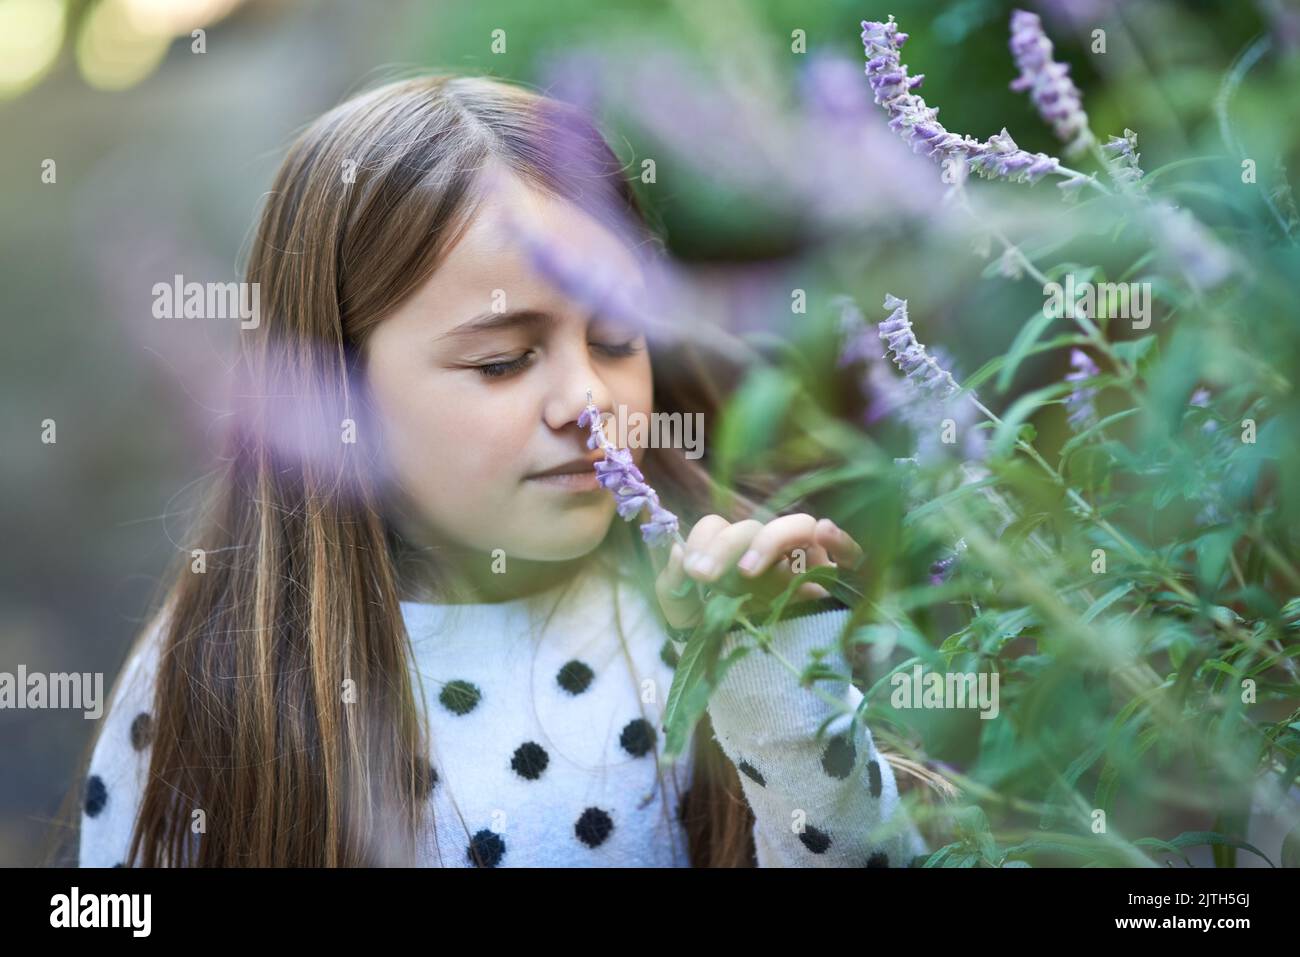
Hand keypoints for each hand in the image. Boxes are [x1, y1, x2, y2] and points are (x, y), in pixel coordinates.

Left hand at [652, 513, 863, 630]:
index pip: (719, 526)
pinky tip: (826, 533)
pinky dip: (841, 540)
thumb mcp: (686, 620)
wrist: (755, 689)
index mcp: (733, 555)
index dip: (702, 541)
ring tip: (747, 571)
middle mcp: (768, 555)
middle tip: (702, 576)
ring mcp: (804, 568)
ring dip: (770, 540)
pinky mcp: (836, 588)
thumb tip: (675, 550)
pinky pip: (850, 555)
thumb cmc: (721, 644)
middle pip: (752, 528)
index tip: (690, 572)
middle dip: (723, 547)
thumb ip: (672, 586)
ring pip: (799, 527)